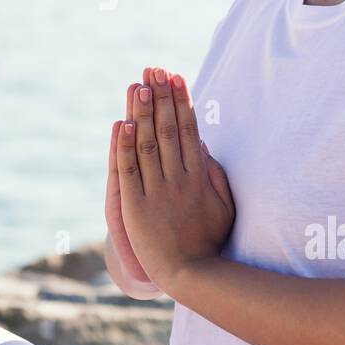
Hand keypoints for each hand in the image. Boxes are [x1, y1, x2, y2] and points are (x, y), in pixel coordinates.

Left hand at [115, 66, 234, 292]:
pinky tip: (121, 124)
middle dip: (160, 97)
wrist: (188, 274)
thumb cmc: (208, 240)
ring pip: (147, 144)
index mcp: (198, 176)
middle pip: (167, 129)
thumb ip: (215, 174)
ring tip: (138, 86)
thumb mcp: (224, 206)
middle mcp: (177, 178)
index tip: (175, 77)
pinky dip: (124, 146)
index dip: (181, 101)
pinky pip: (128, 171)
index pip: (188, 129)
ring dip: (141, 113)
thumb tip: (202, 142)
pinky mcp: (135, 205)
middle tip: (154, 70)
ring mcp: (156, 191)